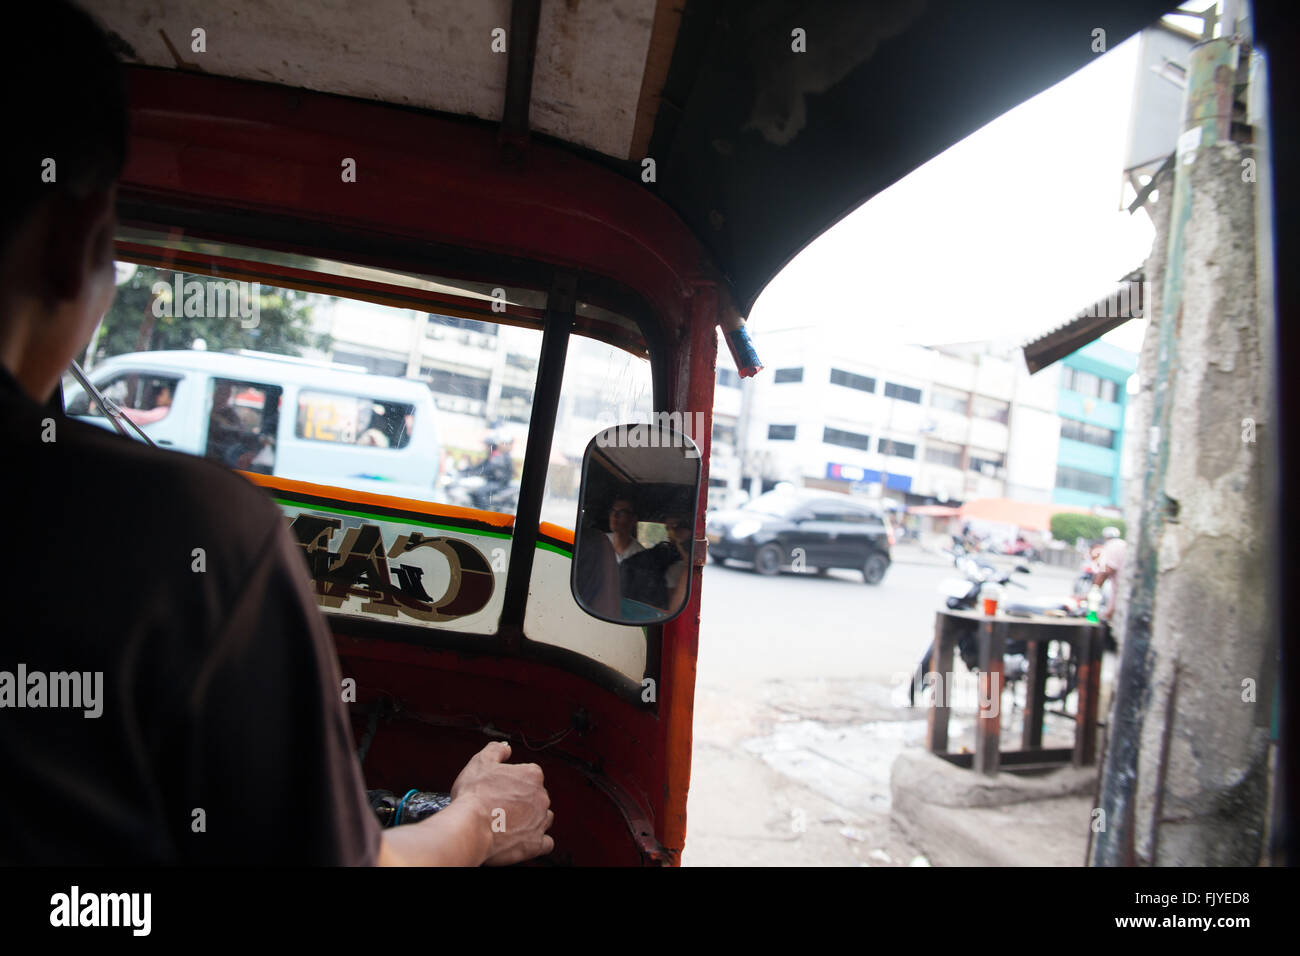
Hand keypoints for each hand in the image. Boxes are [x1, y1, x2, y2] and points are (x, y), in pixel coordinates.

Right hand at [449, 741, 553, 864]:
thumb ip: (496, 750)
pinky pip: (546, 842)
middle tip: (502, 806)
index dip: (514, 782)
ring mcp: (540, 821)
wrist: (469, 827)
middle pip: (537, 796)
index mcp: (532, 775)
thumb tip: (505, 748)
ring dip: (532, 819)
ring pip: (543, 817)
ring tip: (512, 823)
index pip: (530, 775)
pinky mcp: (536, 843)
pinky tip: (525, 839)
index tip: (502, 789)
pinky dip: (538, 841)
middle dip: (523, 801)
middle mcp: (541, 797)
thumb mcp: (480, 762)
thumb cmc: (474, 795)